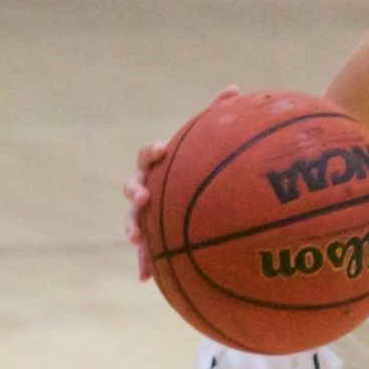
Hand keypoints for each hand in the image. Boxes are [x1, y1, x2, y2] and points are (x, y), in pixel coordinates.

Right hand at [126, 86, 238, 280]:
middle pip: (133, 186)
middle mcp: (149, 186)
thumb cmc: (208, 165)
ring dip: (133, 227)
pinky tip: (146, 280)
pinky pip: (148, 251)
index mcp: (161, 164)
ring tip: (136, 239)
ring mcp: (149, 212)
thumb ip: (220, 117)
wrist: (207, 195)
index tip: (161, 150)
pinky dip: (145, 264)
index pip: (149, 155)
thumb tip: (235, 88)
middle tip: (143, 197)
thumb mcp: (215, 143)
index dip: (152, 153)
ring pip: (134, 219)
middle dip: (135, 191)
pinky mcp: (156, 236)